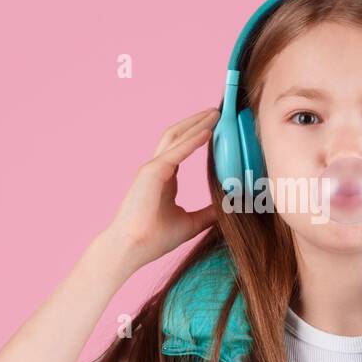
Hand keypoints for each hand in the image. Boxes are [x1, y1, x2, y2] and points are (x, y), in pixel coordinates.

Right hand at [104, 107, 219, 269]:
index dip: (199, 135)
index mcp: (164, 178)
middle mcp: (157, 168)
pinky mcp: (151, 173)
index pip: (183, 149)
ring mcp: (152, 168)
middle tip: (218, 112)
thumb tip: (229, 208)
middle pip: (178, 136)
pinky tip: (208, 131)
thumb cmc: (154, 238)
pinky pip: (175, 152)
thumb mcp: (191, 223)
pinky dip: (192, 140)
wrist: (132, 249)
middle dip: (197, 122)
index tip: (218, 127)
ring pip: (175, 137)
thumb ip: (209, 213)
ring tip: (215, 114)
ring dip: (196, 124)